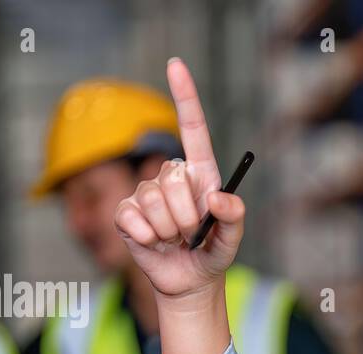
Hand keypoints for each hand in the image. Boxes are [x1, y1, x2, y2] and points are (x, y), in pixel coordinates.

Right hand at [113, 57, 243, 299]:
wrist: (188, 281)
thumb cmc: (213, 253)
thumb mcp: (232, 239)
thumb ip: (235, 218)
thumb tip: (217, 198)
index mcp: (201, 174)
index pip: (193, 128)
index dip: (185, 96)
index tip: (175, 64)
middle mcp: (172, 177)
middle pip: (173, 178)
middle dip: (186, 214)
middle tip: (192, 233)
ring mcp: (146, 192)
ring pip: (154, 200)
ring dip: (168, 228)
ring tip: (176, 239)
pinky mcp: (127, 214)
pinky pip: (133, 217)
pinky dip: (147, 236)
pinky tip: (155, 244)